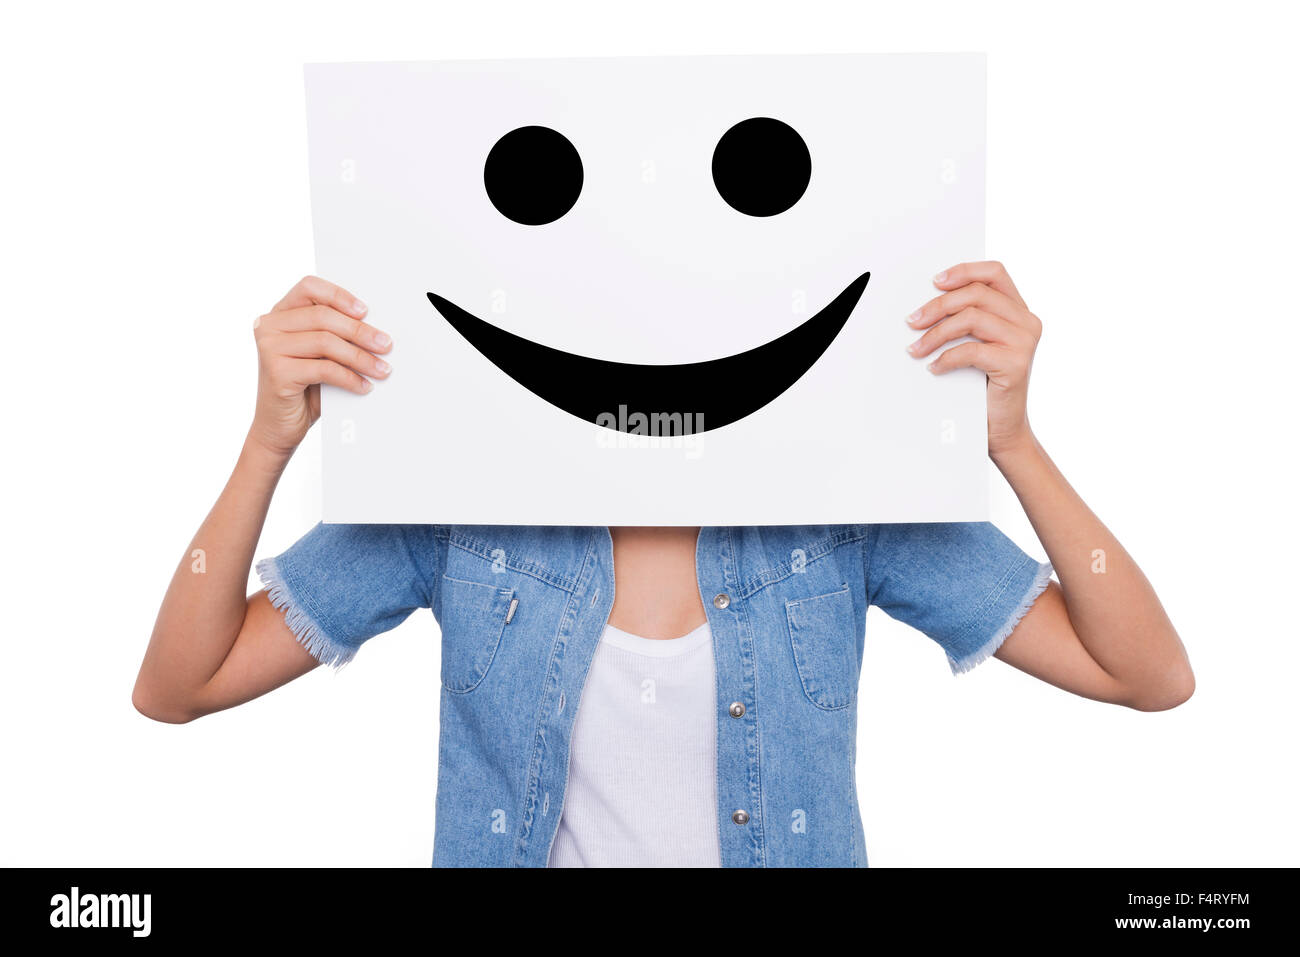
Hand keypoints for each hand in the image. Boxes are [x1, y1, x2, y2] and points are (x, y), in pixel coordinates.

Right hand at [248, 275, 392, 459]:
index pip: (309, 288)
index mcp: (279, 314)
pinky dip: (350, 378)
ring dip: (360, 357)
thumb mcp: (319, 356)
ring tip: (382, 369)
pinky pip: (324, 368)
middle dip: (360, 331)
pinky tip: (364, 386)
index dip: (339, 295)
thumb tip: (376, 330)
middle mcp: (269, 326)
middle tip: (386, 345)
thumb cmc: (304, 389)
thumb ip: (335, 337)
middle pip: (322, 316)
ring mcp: (269, 348)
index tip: (366, 311)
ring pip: (325, 341)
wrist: (279, 427)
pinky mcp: (277, 372)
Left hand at [905, 260, 1040, 458]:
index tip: (934, 281)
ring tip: (916, 348)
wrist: (1002, 429)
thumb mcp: (979, 345)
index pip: (995, 272)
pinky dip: (946, 358)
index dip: (964, 271)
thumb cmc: (984, 387)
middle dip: (938, 305)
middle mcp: (1027, 322)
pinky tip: (933, 367)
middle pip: (977, 294)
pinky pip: (971, 350)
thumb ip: (968, 321)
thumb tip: (927, 305)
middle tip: (912, 321)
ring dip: (936, 333)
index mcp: (1019, 311)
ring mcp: (1024, 342)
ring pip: (972, 318)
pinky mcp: (1016, 364)